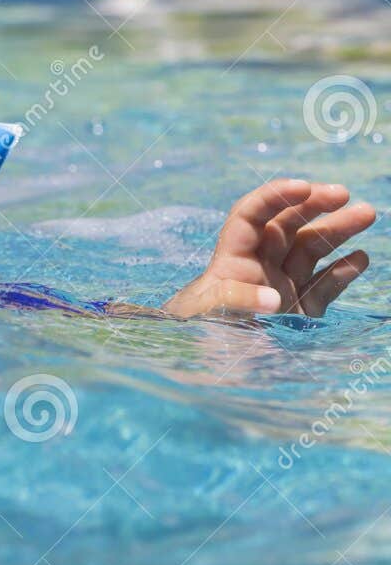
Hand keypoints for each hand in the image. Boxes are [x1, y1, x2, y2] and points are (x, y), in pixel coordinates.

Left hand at [163, 179, 374, 318]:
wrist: (207, 377)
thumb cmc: (197, 338)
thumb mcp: (204, 314)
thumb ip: (234, 299)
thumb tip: (274, 298)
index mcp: (231, 260)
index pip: (251, 216)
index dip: (275, 196)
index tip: (304, 187)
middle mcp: (258, 268)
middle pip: (286, 225)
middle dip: (313, 205)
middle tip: (343, 193)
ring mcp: (282, 287)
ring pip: (312, 250)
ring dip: (337, 230)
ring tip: (367, 213)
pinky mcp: (301, 312)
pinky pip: (325, 285)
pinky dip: (343, 271)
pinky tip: (359, 258)